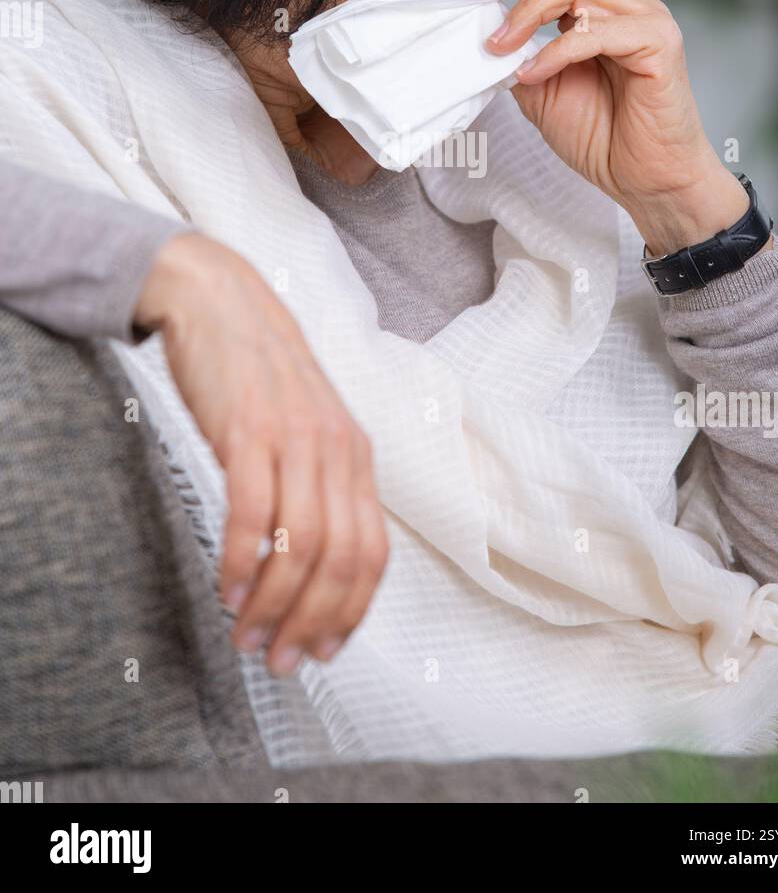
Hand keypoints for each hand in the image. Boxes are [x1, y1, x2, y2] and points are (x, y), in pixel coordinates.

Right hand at [135, 232, 388, 675]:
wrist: (220, 301)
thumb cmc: (258, 373)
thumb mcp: (307, 428)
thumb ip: (318, 483)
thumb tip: (315, 558)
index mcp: (357, 456)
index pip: (372, 554)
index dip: (350, 612)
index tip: (323, 652)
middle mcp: (337, 450)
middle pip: (340, 560)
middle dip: (312, 624)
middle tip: (279, 661)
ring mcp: (296, 438)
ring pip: (300, 545)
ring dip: (274, 605)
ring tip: (246, 637)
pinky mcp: (249, 429)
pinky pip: (253, 511)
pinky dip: (242, 561)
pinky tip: (227, 588)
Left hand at [453, 0, 755, 257]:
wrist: (646, 180)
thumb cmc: (603, 137)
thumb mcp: (540, 91)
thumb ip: (517, 55)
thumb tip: (478, 31)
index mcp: (600, 9)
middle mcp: (625, 4)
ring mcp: (646, 18)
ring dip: (526, 13)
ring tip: (497, 47)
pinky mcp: (658, 42)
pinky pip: (595, 32)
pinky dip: (555, 51)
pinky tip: (531, 73)